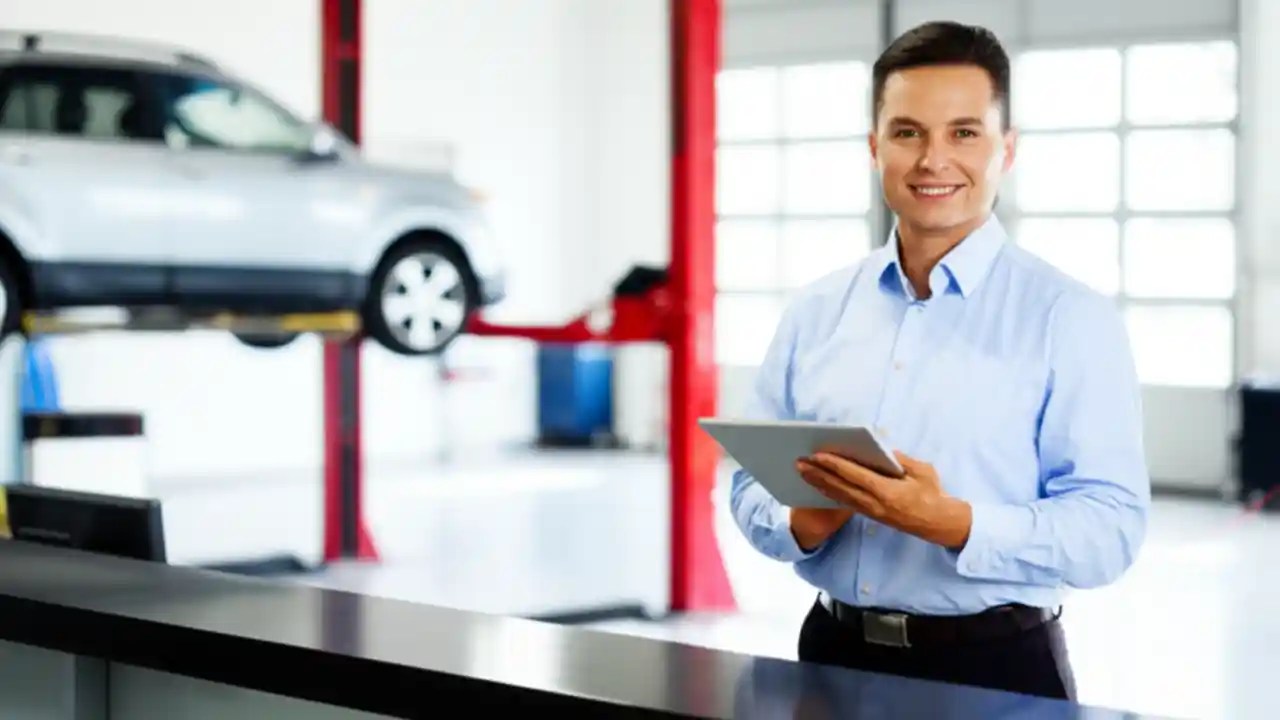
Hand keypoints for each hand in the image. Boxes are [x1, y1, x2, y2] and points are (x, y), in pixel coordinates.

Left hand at [795, 451, 970, 548]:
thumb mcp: (921, 471)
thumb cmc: (932, 494)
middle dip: (818, 474)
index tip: (817, 455)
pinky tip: (818, 485)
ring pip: (839, 497)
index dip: (834, 465)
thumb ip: (899, 459)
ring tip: (802, 472)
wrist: (938, 523)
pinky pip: (846, 503)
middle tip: (799, 462)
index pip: (855, 476)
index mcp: (887, 492)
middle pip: (841, 487)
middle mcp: (875, 504)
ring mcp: (871, 512)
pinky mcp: (870, 515)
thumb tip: (880, 447)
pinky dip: (830, 493)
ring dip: (819, 484)